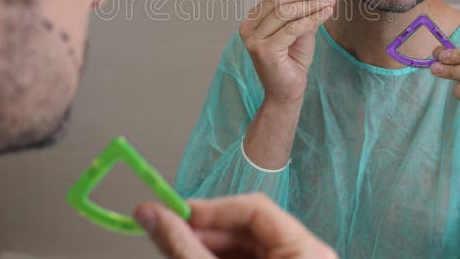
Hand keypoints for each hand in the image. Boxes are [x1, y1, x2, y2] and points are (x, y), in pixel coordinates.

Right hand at [135, 193, 337, 258]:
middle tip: (166, 234)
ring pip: (244, 251)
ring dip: (207, 251)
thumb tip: (151, 214)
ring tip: (178, 253)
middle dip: (204, 233)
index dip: (211, 208)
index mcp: (308, 252)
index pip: (255, 207)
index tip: (175, 212)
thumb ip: (185, 247)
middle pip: (248, 230)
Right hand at [239, 0, 334, 104]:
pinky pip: (292, 28)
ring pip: (286, 11)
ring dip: (311, 3)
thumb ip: (305, 10)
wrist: (287, 91)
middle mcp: (249, 27)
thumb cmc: (292, 61)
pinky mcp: (265, 51)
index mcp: (253, 19)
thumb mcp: (300, 29)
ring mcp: (254, 39)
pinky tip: (326, 12)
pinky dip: (312, 18)